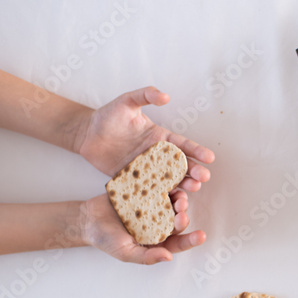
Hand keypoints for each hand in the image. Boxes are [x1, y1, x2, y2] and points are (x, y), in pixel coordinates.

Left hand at [74, 86, 213, 191]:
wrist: (87, 135)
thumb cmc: (108, 116)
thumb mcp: (126, 102)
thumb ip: (145, 95)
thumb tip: (165, 96)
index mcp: (160, 138)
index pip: (183, 145)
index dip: (197, 151)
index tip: (210, 157)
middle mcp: (158, 156)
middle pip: (182, 165)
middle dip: (195, 171)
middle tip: (204, 177)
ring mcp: (148, 170)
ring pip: (171, 180)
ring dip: (184, 185)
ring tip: (193, 188)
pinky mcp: (136, 181)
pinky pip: (151, 190)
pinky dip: (162, 196)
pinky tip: (171, 201)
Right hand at [78, 193, 204, 263]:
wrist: (87, 219)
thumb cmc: (106, 240)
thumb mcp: (125, 252)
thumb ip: (147, 257)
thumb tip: (169, 257)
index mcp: (158, 240)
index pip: (179, 242)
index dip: (191, 239)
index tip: (201, 236)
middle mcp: (160, 223)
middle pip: (178, 220)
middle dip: (183, 217)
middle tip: (182, 213)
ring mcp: (154, 207)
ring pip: (172, 203)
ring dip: (178, 200)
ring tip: (178, 198)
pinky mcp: (146, 193)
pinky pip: (158, 188)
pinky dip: (165, 185)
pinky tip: (169, 181)